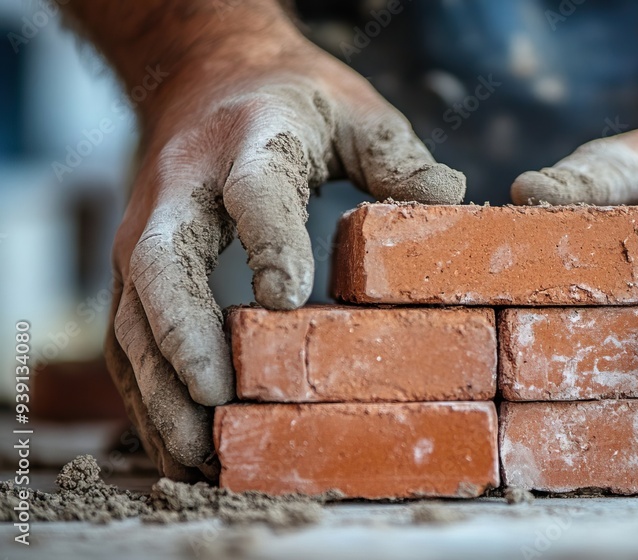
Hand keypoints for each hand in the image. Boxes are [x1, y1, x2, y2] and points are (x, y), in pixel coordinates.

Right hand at [106, 31, 464, 477]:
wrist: (206, 77)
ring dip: (158, 388)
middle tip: (217, 402)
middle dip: (183, 337)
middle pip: (161, 264)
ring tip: (196, 454)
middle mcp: (182, 191)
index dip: (269, 243)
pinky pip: (129, 336)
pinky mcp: (135, 268)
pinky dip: (148, 395)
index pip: (255, 192)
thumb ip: (396, 157)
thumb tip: (450, 200)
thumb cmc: (292, 102)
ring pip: (132, 315)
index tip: (286, 301)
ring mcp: (148, 231)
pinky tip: (179, 444)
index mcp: (250, 143)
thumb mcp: (354, 112)